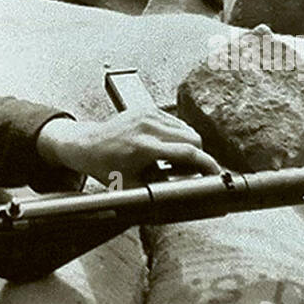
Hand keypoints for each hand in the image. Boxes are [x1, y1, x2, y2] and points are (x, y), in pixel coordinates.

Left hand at [37, 108, 220, 185]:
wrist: (87, 145)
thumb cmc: (106, 167)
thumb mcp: (133, 186)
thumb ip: (161, 190)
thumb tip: (187, 195)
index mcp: (144, 146)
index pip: (187, 151)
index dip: (207, 163)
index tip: (216, 172)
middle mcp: (147, 125)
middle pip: (192, 137)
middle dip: (198, 155)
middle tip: (193, 171)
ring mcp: (147, 113)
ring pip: (186, 128)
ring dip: (188, 144)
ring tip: (176, 160)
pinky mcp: (147, 108)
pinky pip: (174, 121)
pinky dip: (177, 134)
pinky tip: (167, 147)